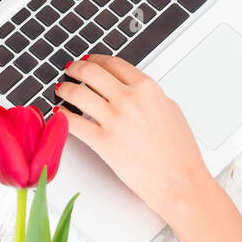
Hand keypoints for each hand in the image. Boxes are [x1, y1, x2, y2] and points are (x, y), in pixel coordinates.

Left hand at [53, 55, 214, 219]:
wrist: (180, 182)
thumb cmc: (180, 153)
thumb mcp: (171, 111)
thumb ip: (149, 97)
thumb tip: (133, 90)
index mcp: (148, 89)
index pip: (113, 63)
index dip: (95, 59)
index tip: (89, 61)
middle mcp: (130, 99)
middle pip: (90, 71)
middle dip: (75, 69)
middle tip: (70, 71)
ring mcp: (115, 120)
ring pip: (77, 93)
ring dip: (64, 89)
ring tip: (61, 90)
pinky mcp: (103, 142)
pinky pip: (73, 122)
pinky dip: (62, 116)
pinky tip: (60, 115)